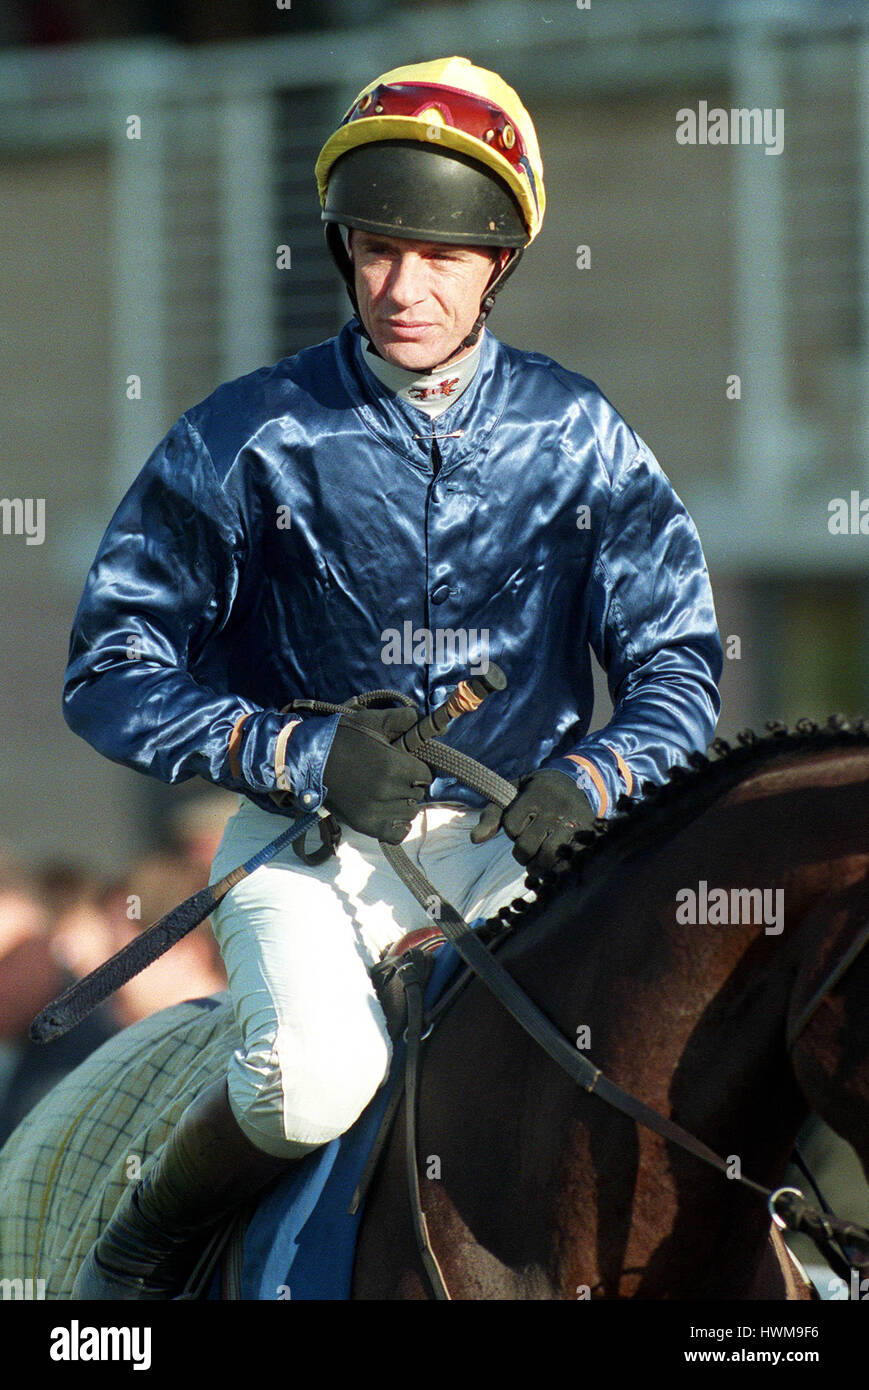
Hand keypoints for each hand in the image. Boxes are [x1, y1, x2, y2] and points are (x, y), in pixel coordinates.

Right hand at [323, 706, 432, 843]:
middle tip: (394, 779)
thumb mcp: (370, 721)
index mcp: (393, 765)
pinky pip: (396, 835)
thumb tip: (422, 719)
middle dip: (409, 785)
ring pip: (409, 813)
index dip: (417, 769)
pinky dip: (397, 826)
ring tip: (389, 795)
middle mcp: (387, 791)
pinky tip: (390, 814)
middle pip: (418, 794)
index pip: (425, 775)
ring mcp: (376, 811)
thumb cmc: (342, 739)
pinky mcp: (365, 825)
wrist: (311, 761)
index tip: (406, 766)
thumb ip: (400, 718)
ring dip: (403, 804)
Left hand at [469, 768, 596, 873]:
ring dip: (537, 865)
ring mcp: (572, 824)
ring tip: (537, 860)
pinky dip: (556, 868)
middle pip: (525, 846)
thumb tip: (475, 839)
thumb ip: (491, 815)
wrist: (577, 782)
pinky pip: (566, 863)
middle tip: (528, 847)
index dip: (512, 829)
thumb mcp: (511, 794)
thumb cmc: (536, 793)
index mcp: (535, 796)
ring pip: (546, 858)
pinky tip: (555, 862)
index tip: (521, 823)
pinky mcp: (586, 836)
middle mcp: (555, 809)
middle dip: (522, 851)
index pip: (511, 826)